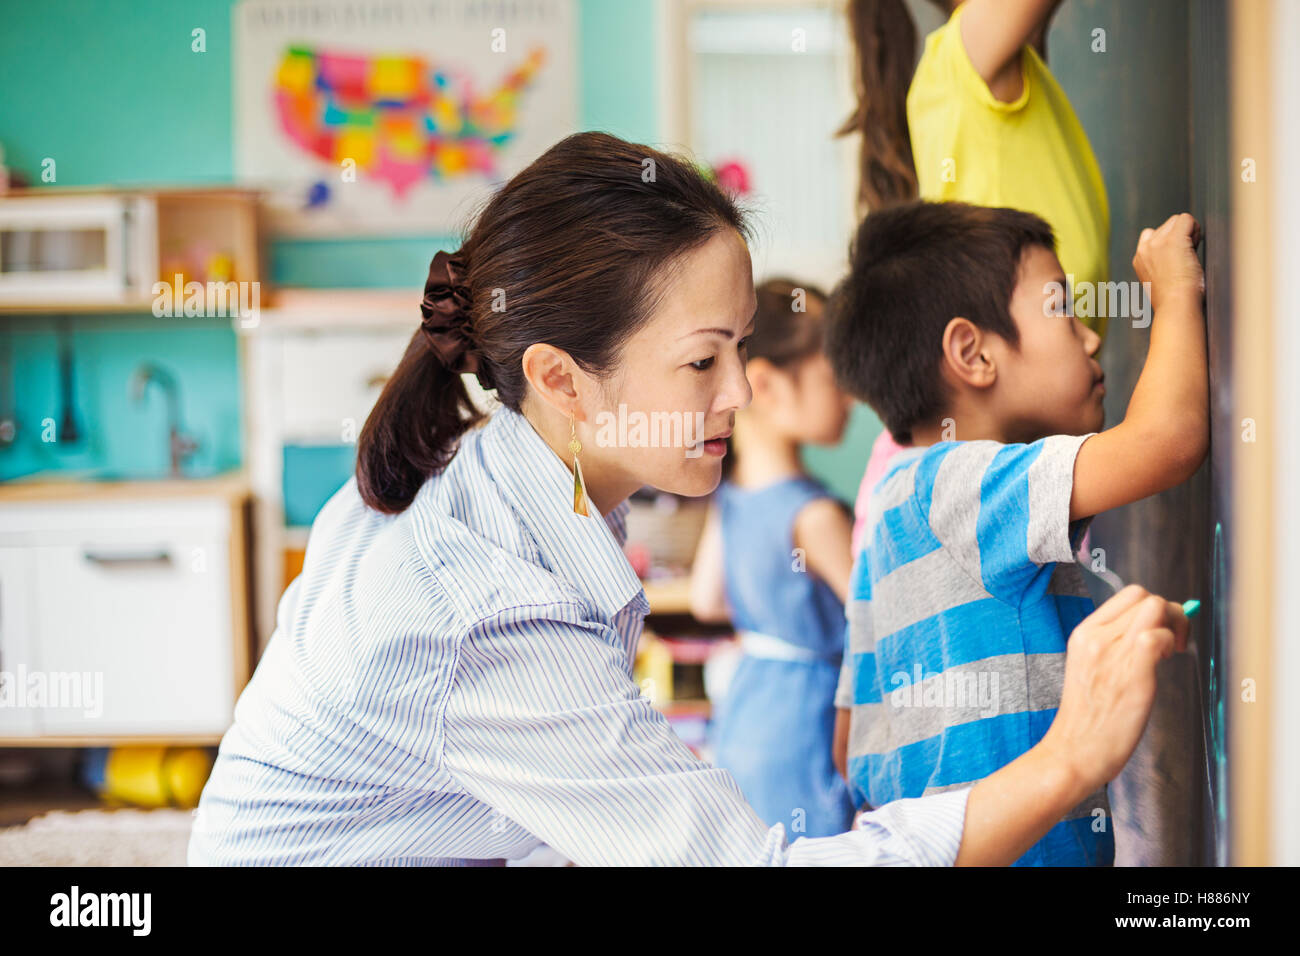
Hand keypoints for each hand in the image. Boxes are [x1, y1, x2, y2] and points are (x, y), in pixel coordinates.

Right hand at [1038, 585, 1190, 801]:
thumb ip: (1115, 648)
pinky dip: (1170, 644)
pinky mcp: (1131, 672)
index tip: (1159, 634)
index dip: (1153, 609)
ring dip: (1174, 627)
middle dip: (1170, 614)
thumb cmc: (1088, 719)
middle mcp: (1096, 636)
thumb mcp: (1091, 670)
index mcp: (1084, 633)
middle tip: (1171, 645)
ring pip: (1157, 607)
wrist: (1073, 751)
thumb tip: (1154, 633)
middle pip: (1146, 596)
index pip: (1128, 594)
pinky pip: (1158, 636)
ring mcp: (1112, 651)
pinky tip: (1163, 665)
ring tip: (1167, 656)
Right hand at [1132, 213, 1204, 310]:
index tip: (1176, 258)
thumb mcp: (1159, 281)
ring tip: (1191, 254)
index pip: (1151, 234)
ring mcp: (1157, 243)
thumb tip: (1176, 256)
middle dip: (1180, 235)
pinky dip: (1196, 228)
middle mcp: (1145, 248)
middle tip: (1187, 257)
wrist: (1176, 306)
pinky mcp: (1173, 240)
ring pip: (1177, 220)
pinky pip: (1187, 219)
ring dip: (1189, 232)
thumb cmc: (1173, 300)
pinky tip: (1196, 246)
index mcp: (1139, 259)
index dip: (1168, 241)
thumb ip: (1160, 264)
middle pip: (1166, 225)